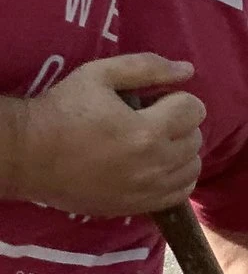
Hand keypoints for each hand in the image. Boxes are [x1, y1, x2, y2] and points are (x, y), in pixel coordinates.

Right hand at [0, 54, 203, 215]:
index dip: (178, 100)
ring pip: (192, 167)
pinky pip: (180, 193)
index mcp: (145, 131)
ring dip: (181, 151)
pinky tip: (156, 165)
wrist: (27, 154)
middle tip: (153, 120)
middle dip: (180, 124)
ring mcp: (147, 189)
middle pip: (195, 139)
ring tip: (154, 142)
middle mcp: (152, 164)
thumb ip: (146, 68)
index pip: (194, 111)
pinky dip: (177, 177)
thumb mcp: (98, 75)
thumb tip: (188, 69)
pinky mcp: (137, 206)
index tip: (158, 100)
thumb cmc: (61, 110)